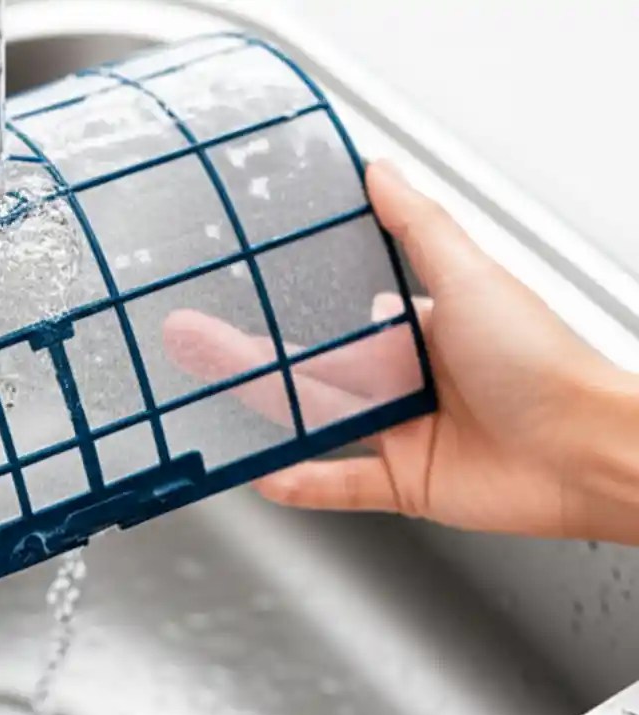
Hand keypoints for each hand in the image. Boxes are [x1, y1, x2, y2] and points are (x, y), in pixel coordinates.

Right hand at [162, 160, 638, 543]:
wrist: (587, 449)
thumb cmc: (545, 362)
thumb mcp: (472, 276)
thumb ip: (418, 226)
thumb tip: (381, 170)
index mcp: (421, 328)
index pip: (339, 314)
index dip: (287, 304)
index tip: (239, 289)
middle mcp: (408, 381)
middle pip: (311, 367)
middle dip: (247, 353)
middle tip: (190, 339)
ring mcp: (403, 433)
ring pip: (316, 419)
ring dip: (262, 408)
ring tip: (204, 392)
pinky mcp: (406, 483)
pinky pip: (343, 483)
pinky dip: (305, 481)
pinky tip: (264, 472)